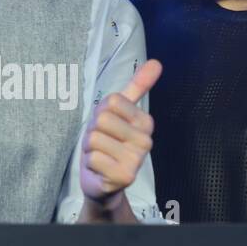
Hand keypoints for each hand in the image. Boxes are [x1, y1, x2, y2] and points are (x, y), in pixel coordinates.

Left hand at [80, 58, 161, 207]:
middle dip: (92, 132)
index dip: (101, 113)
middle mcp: (146, 140)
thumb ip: (137, 87)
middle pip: (101, 119)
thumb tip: (156, 62)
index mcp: (146, 121)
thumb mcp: (119, 113)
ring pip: (95, 139)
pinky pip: (94, 158)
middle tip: (101, 144)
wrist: (103, 183)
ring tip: (100, 157)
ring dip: (90, 149)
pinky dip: (91, 164)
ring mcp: (137, 159)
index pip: (112, 101)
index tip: (107, 127)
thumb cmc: (108, 144)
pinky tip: (101, 170)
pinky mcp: (125, 176)